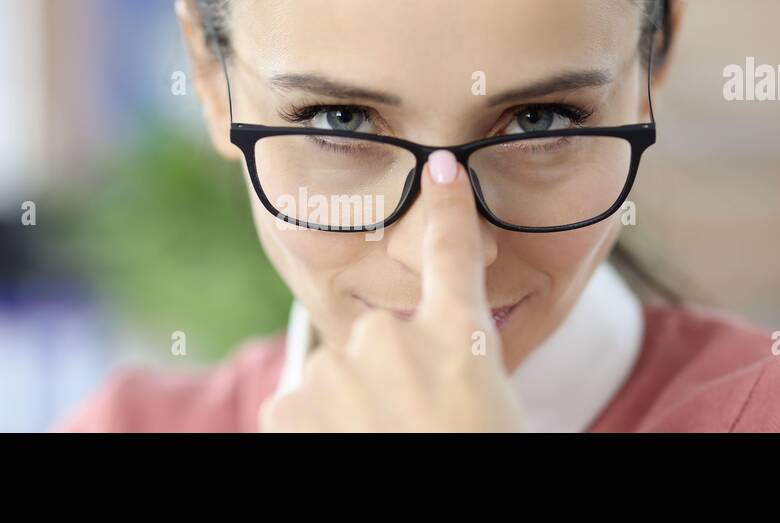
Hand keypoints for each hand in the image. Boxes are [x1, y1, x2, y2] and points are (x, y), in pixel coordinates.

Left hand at [259, 150, 524, 431]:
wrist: (445, 511)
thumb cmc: (479, 448)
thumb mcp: (487, 401)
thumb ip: (449, 363)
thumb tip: (415, 353)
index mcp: (461, 334)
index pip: (455, 254)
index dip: (447, 207)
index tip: (439, 170)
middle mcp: (396, 335)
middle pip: (379, 342)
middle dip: (385, 377)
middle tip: (413, 424)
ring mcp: (342, 368)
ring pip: (337, 381)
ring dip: (349, 410)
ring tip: (384, 444)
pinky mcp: (292, 406)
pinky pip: (301, 411)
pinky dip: (315, 433)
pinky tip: (345, 452)